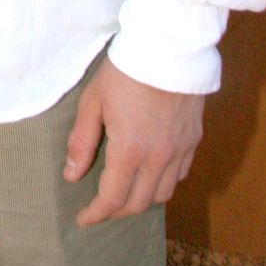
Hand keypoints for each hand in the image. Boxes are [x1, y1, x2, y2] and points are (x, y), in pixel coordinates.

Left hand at [64, 55, 204, 226]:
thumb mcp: (93, 101)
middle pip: (139, 203)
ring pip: (163, 193)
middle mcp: (159, 158)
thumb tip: (71, 175)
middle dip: (116, 210)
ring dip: (142, 199)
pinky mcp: (194, 139)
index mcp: (130, 151)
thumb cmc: (126, 70)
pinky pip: (181, 174)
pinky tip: (151, 172)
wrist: (170, 46)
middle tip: (100, 207)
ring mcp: (180, 150)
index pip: (112, 199)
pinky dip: (164, 182)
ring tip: (124, 193)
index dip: (96, 214)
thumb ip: (82, 141)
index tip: (83, 219)